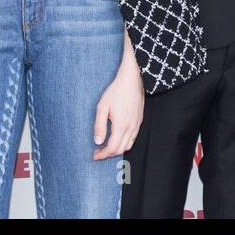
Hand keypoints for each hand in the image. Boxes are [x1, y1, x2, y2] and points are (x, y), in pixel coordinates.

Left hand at [93, 33, 143, 160]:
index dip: (102, 155)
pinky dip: (124, 143)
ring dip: (117, 150)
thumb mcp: (102, 107)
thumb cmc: (116, 92)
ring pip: (128, 145)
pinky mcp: (139, 121)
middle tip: (98, 152)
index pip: (112, 148)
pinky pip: (133, 138)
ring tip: (107, 147)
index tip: (94, 155)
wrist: (132, 80)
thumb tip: (97, 141)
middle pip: (120, 150)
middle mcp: (131, 128)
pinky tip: (117, 138)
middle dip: (108, 154)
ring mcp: (137, 125)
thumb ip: (99, 126)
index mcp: (121, 126)